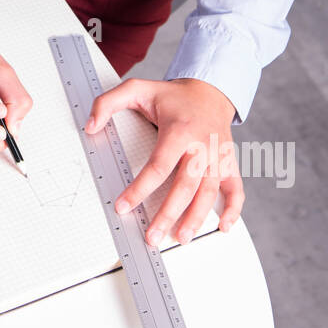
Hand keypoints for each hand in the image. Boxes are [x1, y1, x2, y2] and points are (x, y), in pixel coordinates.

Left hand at [84, 77, 243, 245]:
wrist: (210, 90)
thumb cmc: (173, 96)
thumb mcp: (138, 89)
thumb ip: (108, 103)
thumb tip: (91, 126)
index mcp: (179, 130)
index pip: (158, 165)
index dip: (139, 189)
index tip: (123, 206)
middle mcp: (201, 145)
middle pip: (185, 186)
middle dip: (168, 214)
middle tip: (152, 236)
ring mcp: (217, 156)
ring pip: (209, 192)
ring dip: (196, 218)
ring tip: (181, 238)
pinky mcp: (228, 163)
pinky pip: (236, 189)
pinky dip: (234, 209)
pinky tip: (224, 226)